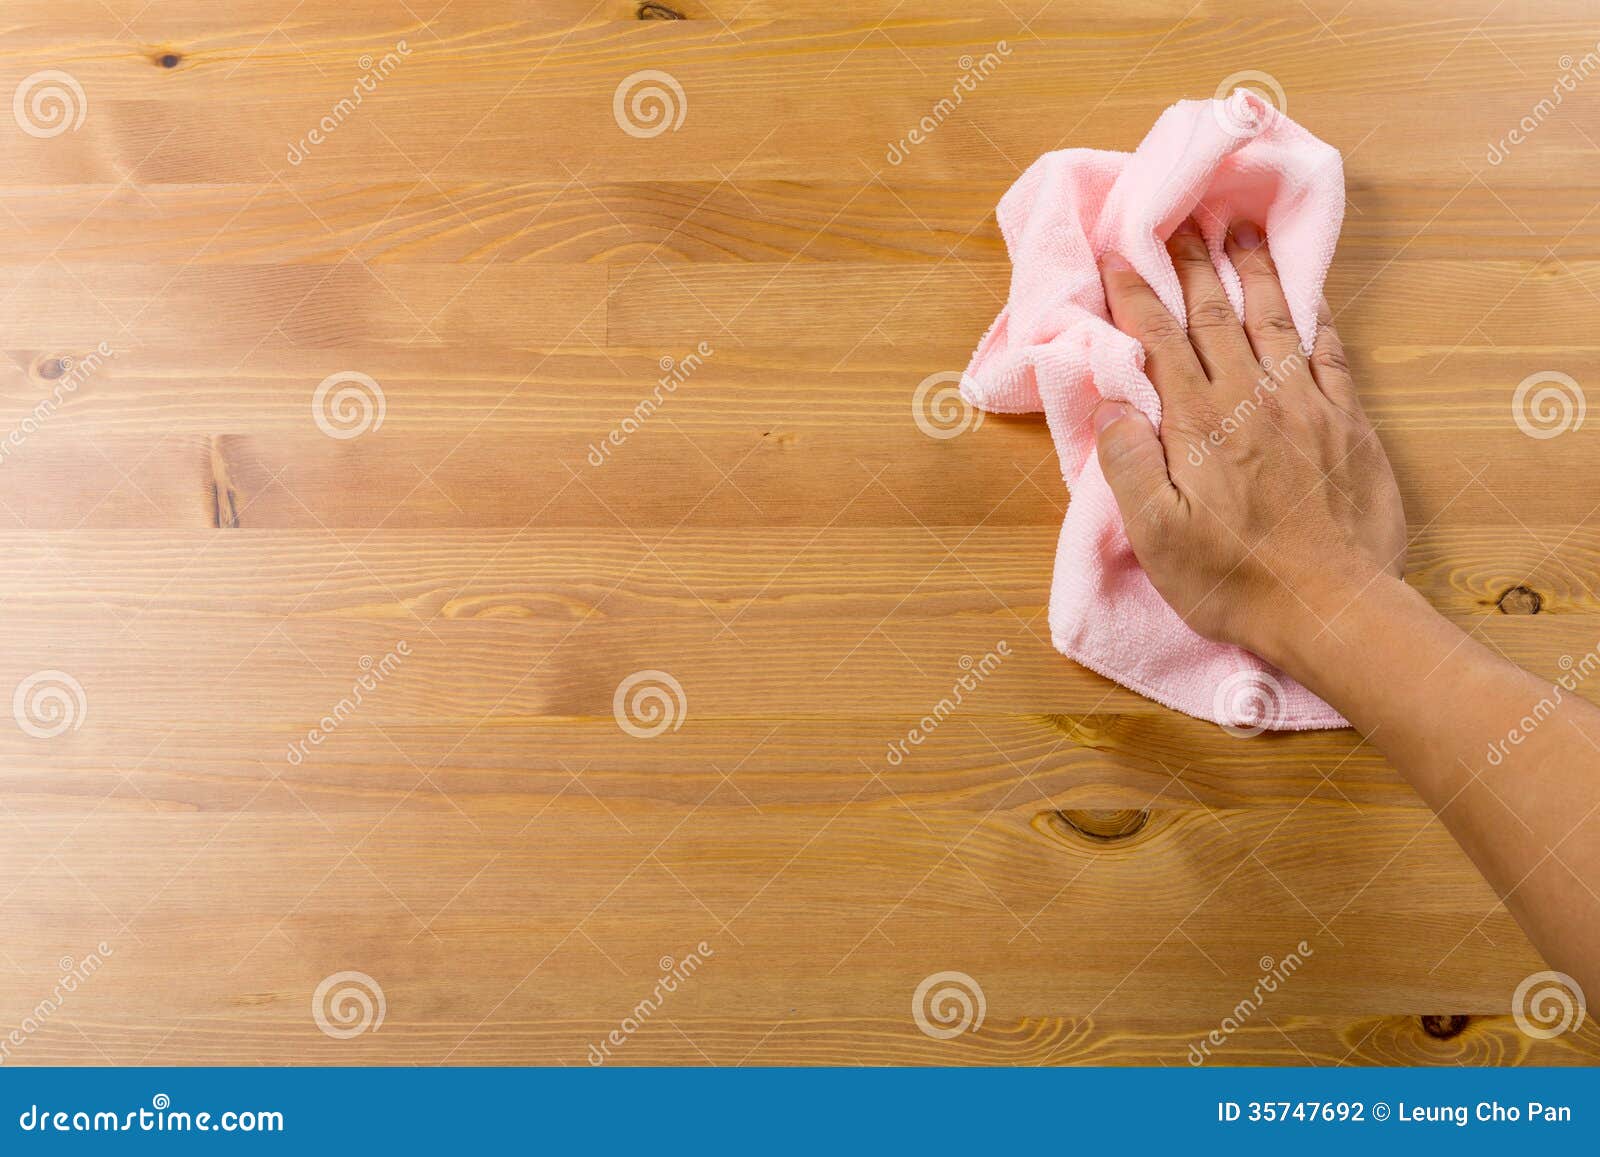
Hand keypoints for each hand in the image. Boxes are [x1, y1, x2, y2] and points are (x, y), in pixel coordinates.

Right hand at [1092, 219, 1406, 666]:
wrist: (1332, 607)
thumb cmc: (1233, 581)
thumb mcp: (1157, 537)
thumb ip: (1129, 464)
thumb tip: (1110, 403)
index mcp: (1198, 425)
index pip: (1160, 341)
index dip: (1138, 294)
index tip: (1120, 256)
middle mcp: (1251, 400)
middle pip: (1216, 316)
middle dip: (1194, 265)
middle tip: (1181, 221)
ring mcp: (1305, 408)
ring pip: (1275, 322)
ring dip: (1255, 273)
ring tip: (1242, 233)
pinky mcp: (1346, 425)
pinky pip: (1330, 355)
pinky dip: (1315, 319)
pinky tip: (1309, 299)